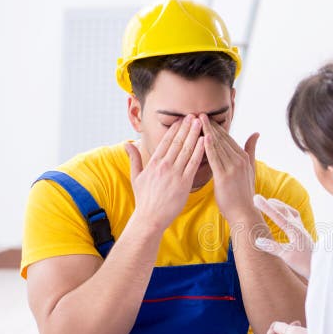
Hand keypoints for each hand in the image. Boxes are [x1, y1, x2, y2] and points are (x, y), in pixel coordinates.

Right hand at [124, 115, 204, 232]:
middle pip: (177, 142)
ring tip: (201, 122)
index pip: (165, 141)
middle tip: (194, 115)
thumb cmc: (144, 199)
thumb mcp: (136, 177)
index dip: (174, 129)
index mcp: (153, 163)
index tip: (181, 119)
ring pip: (186, 150)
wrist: (150, 218)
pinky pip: (193, 163)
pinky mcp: (184, 183)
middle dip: (186, 127)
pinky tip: (205, 141)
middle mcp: (164, 166)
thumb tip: (127, 143)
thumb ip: (134, 158)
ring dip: (194, 134)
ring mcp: (174, 174)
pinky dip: (199, 151)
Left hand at [201, 113, 259, 223]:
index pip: (228, 138)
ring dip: (207, 131)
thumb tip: (256, 133)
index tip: (206, 117)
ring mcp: (233, 168)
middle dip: (210, 125)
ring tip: (197, 119)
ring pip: (218, 146)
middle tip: (198, 113)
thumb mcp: (250, 169)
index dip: (217, 127)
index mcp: (244, 158)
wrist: (244, 213)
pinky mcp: (224, 176)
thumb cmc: (243, 194)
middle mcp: (239, 160)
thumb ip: (251, 150)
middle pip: (222, 139)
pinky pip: (215, 158)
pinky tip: (202, 137)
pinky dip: (209, 147)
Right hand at [253, 195, 313, 278]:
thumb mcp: (286, 256)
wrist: (320, 267)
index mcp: (294, 231)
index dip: (265, 206)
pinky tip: (284, 216)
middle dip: (270, 204)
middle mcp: (299, 227)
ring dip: (280, 206)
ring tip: (270, 203)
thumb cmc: (304, 264)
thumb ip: (272, 247)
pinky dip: (287, 213)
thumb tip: (257, 240)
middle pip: (284, 210)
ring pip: (290, 212)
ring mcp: (302, 230)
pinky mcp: (303, 234)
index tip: (255, 197)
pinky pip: (294, 218)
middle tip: (257, 199)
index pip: (277, 215)